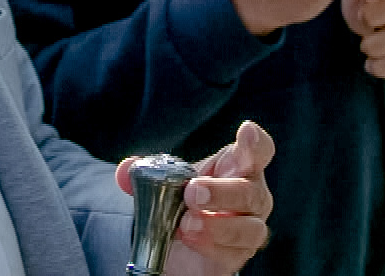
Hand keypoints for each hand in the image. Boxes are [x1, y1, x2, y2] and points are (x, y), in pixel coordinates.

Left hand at [117, 120, 275, 275]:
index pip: (258, 150)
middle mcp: (251, 195)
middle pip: (252, 191)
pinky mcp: (239, 254)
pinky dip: (211, 245)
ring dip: (217, 225)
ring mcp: (249, 226)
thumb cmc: (182, 201)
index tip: (245, 131)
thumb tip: (127, 169)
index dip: (255, 141)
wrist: (178, 243)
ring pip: (251, 227)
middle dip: (222, 192)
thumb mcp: (164, 183)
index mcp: (237, 167)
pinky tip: (190, 239)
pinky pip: (235, 252)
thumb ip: (145, 174)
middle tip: (192, 192)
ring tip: (186, 223)